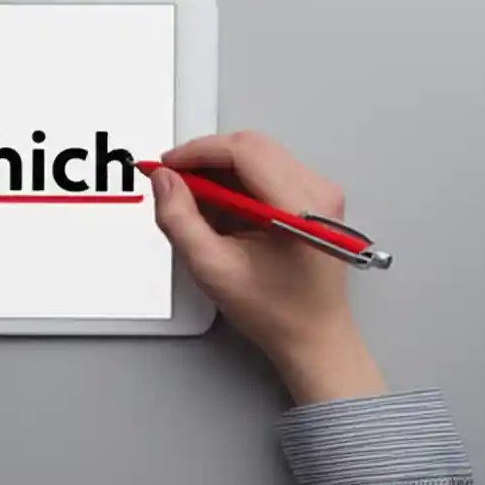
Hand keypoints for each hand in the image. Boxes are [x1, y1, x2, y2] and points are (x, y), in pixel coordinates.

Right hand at [148, 131, 384, 404]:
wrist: (313, 337)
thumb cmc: (275, 311)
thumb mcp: (213, 269)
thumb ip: (180, 219)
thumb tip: (164, 180)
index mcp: (298, 207)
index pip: (243, 151)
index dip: (197, 152)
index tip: (166, 166)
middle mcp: (317, 191)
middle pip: (250, 147)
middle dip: (205, 160)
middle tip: (173, 182)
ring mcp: (319, 192)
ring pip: (257, 155)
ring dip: (219, 171)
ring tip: (197, 204)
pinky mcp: (313, 197)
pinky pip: (267, 170)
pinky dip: (236, 182)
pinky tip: (221, 210)